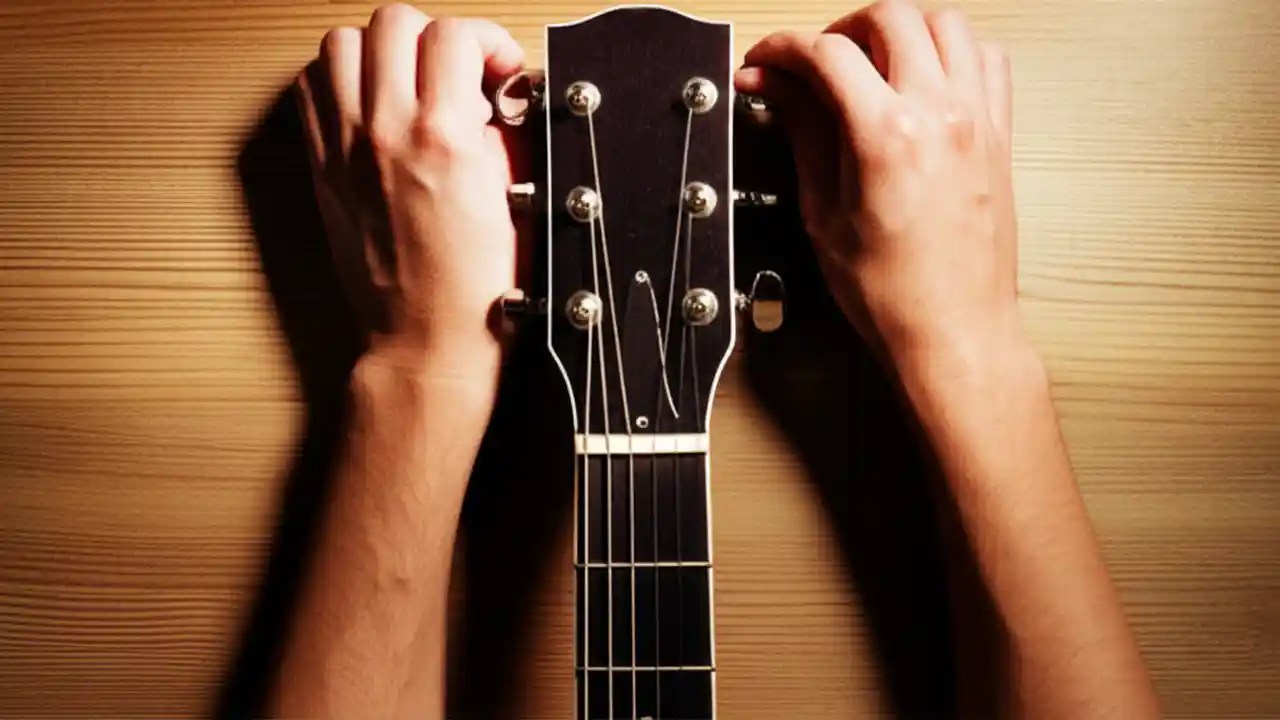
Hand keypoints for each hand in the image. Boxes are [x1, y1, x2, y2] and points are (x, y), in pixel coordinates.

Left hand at [295, 5, 526, 380]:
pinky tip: (371, 104)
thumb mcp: (514, 198)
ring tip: (408, 81)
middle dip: (434, 35)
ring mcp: (345, 148)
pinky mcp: (322, 168)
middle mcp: (385, 133)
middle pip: (393, 22)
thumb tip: (496, 97)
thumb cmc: (474, 290)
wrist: (426, 339)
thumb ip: (502, 134)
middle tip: (455, 70)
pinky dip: (338, 80)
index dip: (487, 40)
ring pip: (341, 43)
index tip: (499, 68)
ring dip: (380, 50)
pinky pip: (311, 89)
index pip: (454, 34)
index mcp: (443, 139)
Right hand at [738, 0, 1019, 375]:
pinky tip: (925, 77)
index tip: (766, 63)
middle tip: (814, 60)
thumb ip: (803, 134)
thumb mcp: (823, 213)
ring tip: (870, 60)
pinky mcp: (998, 134)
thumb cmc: (893, 294)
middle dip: (841, 28)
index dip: (783, 50)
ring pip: (945, 23)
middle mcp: (940, 114)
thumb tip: (777, 88)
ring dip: (900, 29)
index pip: (827, 54)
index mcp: (887, 135)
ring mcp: (977, 119)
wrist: (954, 331)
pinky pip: (987, 58)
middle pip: (890, 17)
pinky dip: (952, 51)